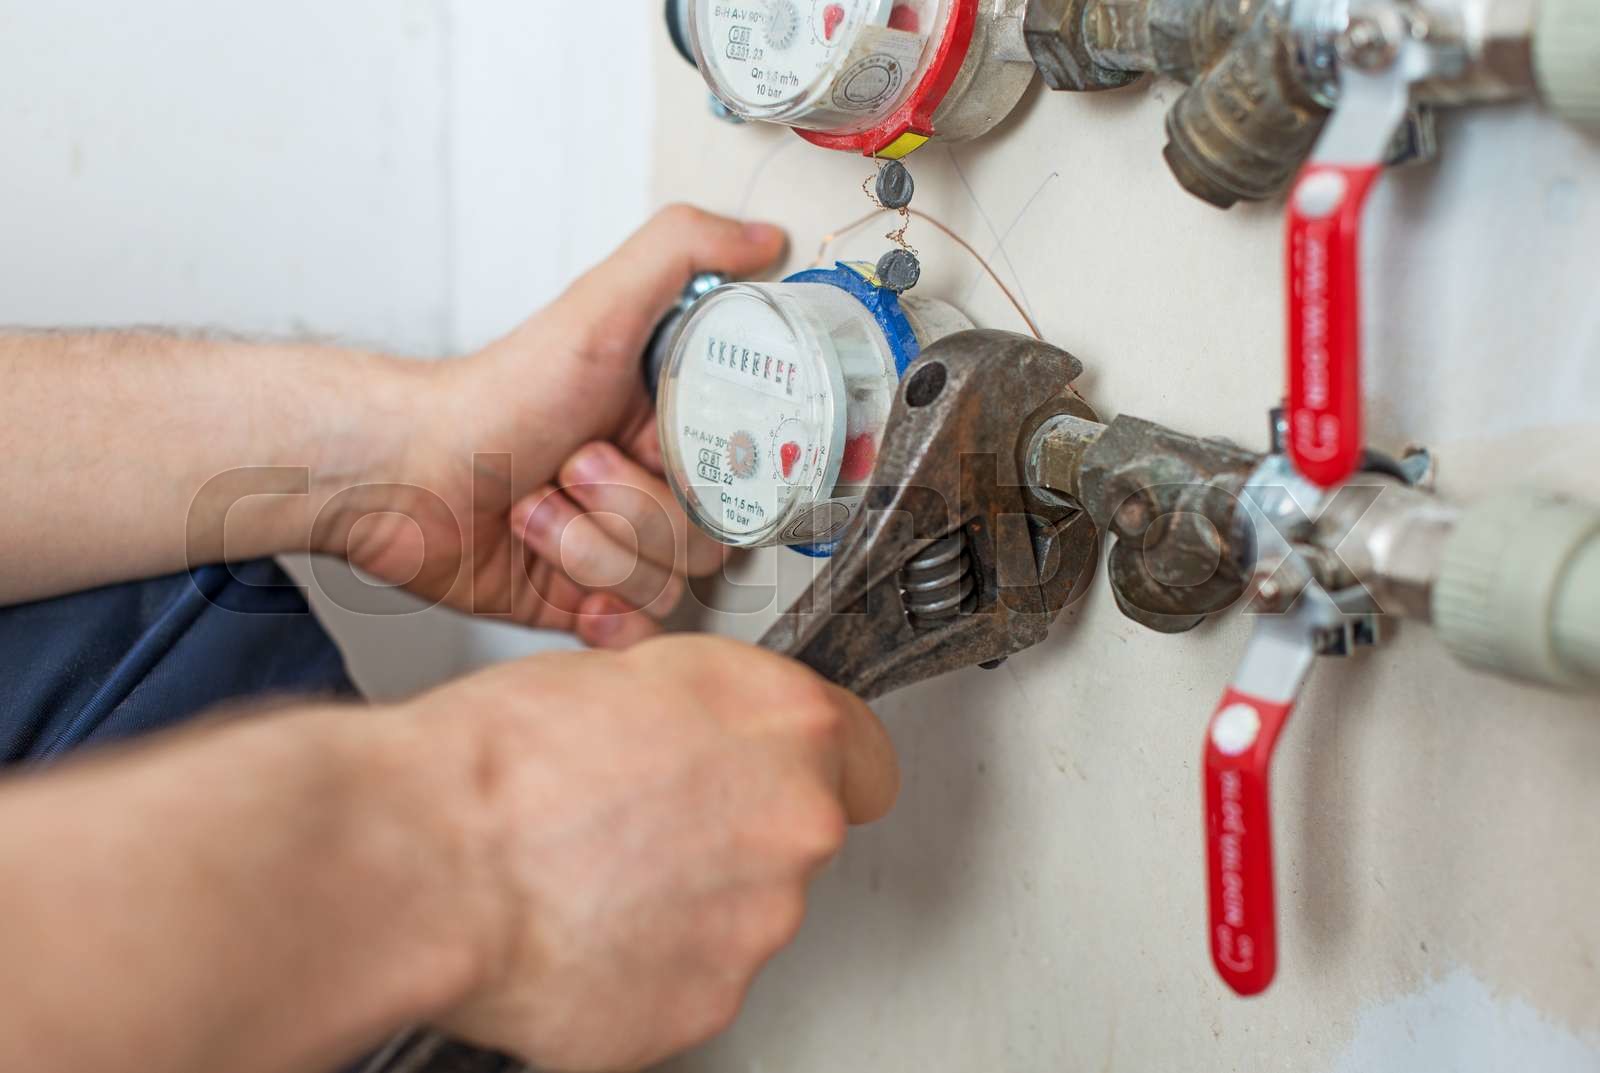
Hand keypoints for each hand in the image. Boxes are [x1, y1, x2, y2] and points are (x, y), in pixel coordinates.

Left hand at [325, 207, 787, 646]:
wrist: (402, 474)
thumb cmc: (492, 396)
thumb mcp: (596, 308)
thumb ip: (680, 252)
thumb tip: (760, 237)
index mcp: (667, 428)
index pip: (742, 479)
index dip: (693, 473)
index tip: (640, 444)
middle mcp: (649, 490)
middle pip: (706, 541)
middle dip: (628, 509)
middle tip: (567, 469)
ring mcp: (618, 549)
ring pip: (666, 586)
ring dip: (589, 549)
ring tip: (535, 510)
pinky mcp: (582, 601)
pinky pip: (633, 633)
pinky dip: (595, 609)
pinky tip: (553, 574)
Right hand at [416, 636, 899, 1071]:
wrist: (426, 859)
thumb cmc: (500, 760)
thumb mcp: (626, 674)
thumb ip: (707, 712)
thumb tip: (708, 731)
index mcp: (785, 726)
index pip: (863, 756)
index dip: (815, 766)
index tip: (784, 776)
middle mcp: (793, 826)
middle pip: (797, 836)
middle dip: (735, 832)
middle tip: (644, 823)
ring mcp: (756, 925)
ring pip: (743, 912)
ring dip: (689, 900)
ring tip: (593, 876)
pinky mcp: (706, 1005)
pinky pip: (691, 978)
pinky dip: (646, 963)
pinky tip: (581, 929)